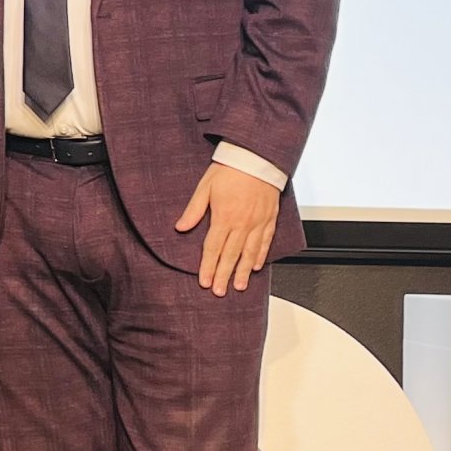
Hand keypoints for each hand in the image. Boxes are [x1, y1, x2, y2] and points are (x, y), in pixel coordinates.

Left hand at [174, 161, 280, 295]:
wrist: (256, 158)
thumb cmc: (229, 169)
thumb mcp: (205, 187)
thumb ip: (193, 210)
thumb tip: (180, 227)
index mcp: (224, 217)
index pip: (213, 248)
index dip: (208, 267)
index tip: (204, 281)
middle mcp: (242, 223)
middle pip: (231, 255)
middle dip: (224, 275)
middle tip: (219, 292)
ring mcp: (258, 223)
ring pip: (250, 253)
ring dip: (243, 271)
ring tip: (239, 286)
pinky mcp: (269, 219)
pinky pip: (265, 242)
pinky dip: (261, 256)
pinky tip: (256, 267)